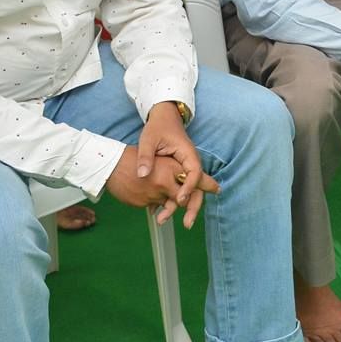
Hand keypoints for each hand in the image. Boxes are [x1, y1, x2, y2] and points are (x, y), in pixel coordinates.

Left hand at [133, 101, 216, 226]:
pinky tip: (161, 211)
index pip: (194, 173)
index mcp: (187, 153)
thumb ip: (145, 157)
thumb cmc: (158, 127)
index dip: (188, 187)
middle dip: (194, 206)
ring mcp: (186, 167)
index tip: (179, 199)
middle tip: (187, 224)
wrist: (164, 117)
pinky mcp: (179, 171)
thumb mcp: (149, 139)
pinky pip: (181, 187)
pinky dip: (174, 200)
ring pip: (190, 190)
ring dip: (184, 207)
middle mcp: (190, 162)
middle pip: (198, 187)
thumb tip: (142, 175)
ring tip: (173, 223)